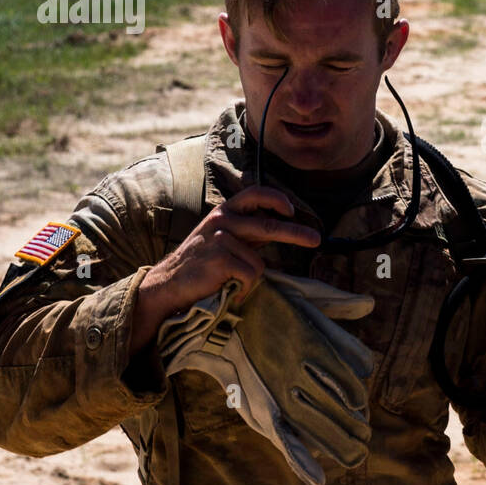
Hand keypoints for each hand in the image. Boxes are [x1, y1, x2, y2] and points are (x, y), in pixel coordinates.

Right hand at [132, 186, 321, 349]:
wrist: (168, 284)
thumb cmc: (201, 264)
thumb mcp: (223, 239)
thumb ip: (248, 231)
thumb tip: (283, 227)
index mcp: (225, 211)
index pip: (255, 193)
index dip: (276, 199)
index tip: (291, 210)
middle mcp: (222, 220)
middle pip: (268, 225)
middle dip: (296, 233)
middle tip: (316, 240)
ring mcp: (220, 238)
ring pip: (258, 261)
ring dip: (252, 278)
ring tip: (234, 283)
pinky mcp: (219, 257)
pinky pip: (250, 275)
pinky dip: (245, 289)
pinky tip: (229, 291)